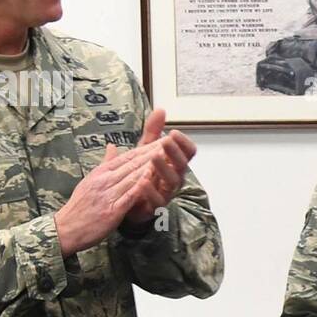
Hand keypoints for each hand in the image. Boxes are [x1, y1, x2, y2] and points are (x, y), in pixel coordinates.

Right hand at [54, 141, 179, 256]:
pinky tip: (150, 179)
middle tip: (170, 141)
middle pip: (132, 163)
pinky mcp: (111, 210)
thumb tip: (112, 145)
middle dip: (153, 152)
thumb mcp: (91, 180)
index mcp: (101, 172)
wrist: (66, 228)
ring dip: (150, 165)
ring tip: (166, 155)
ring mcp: (108, 195)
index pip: (128, 156)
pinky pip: (127, 197)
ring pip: (131, 177)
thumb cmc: (81, 205)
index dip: (146, 147)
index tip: (162, 138)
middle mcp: (104, 180)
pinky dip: (138, 187)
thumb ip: (106, 163)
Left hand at [123, 108, 196, 225]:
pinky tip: (142, 180)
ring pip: (172, 182)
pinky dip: (150, 190)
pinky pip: (157, 200)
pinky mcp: (155, 207)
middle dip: (175, 152)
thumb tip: (160, 110)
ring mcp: (166, 193)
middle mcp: (174, 178)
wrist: (128, 202)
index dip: (184, 143)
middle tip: (166, 140)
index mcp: (174, 164)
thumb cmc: (140, 175)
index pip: (188, 153)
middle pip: (182, 165)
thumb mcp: (144, 150)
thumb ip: (152, 132)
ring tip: (154, 157)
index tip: (174, 132)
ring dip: (164, 168)